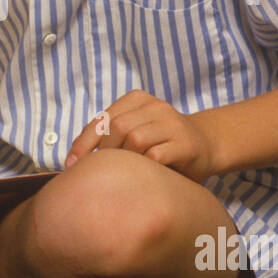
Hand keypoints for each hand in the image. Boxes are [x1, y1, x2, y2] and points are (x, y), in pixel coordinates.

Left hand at [63, 89, 216, 182]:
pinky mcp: (185, 144)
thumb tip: (73, 158)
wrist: (206, 145)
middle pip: (117, 126)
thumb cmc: (161, 144)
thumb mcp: (136, 130)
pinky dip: (144, 167)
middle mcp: (156, 106)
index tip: (72, 163)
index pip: (102, 118)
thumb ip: (110, 136)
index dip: (83, 142)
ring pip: (135, 139)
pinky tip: (144, 177)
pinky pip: (156, 156)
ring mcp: (173, 124)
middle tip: (101, 173)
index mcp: (138, 99)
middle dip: (104, 152)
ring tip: (124, 174)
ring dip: (125, 159)